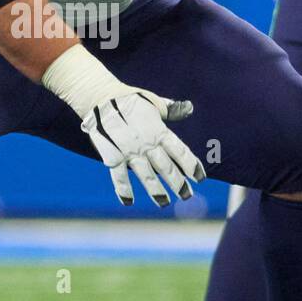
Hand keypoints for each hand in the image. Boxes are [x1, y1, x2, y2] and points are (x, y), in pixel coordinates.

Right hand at [81, 90, 206, 207]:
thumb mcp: (153, 102)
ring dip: (156, 191)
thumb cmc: (129, 99)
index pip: (180, 151)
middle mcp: (147, 143)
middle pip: (166, 167)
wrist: (100, 97)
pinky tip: (129, 202)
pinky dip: (124, 190)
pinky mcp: (112, 156)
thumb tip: (190, 108)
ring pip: (146, 175)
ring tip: (164, 203)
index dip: (191, 166)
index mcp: (159, 131)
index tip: (200, 178)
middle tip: (186, 196)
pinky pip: (119, 177)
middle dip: (178, 183)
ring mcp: (129, 152)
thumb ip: (171, 110)